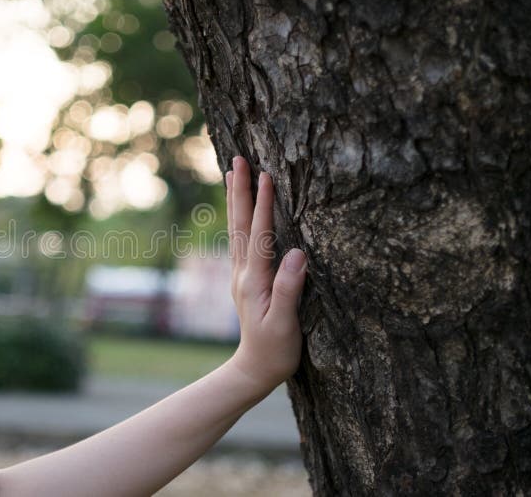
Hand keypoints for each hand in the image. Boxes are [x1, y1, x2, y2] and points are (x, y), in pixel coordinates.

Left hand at [226, 156, 306, 393]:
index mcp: (254, 280)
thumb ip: (289, 290)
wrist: (255, 370)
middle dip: (239, 190)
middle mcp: (243, 272)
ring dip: (235, 199)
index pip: (260, 234)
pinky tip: (240, 209)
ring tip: (233, 173)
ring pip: (236, 228)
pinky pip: (241, 239)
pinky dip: (239, 217)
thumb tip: (297, 254)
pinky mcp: (246, 278)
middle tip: (237, 160)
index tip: (266, 175)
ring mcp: (242, 274)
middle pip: (239, 224)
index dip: (264, 204)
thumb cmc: (275, 351)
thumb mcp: (284, 325)